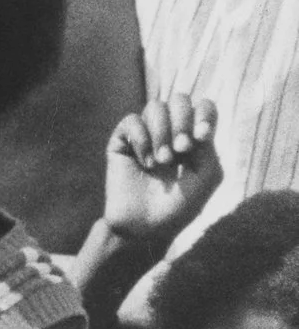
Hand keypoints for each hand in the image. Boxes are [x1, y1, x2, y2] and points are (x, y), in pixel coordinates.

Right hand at [103, 92, 221, 249]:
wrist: (146, 228)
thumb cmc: (180, 206)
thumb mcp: (207, 176)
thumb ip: (208, 145)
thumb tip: (193, 123)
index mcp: (194, 138)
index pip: (202, 107)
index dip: (203, 113)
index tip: (202, 136)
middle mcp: (170, 132)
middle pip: (179, 100)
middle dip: (182, 121)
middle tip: (181, 151)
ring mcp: (145, 135)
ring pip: (155, 107)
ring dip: (162, 133)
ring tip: (162, 161)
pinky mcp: (121, 142)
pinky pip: (131, 121)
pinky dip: (142, 139)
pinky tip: (145, 162)